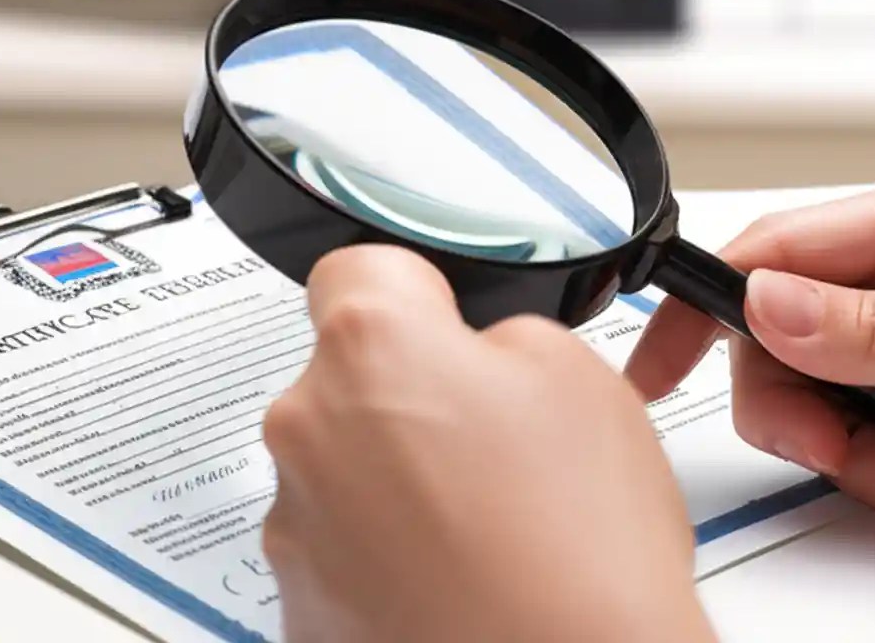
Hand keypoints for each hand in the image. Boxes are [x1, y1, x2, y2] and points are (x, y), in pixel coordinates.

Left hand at [261, 246, 716, 642]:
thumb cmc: (579, 549)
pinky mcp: (300, 606)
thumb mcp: (579, 378)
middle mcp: (307, 430)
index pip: (357, 268)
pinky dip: (388, 553)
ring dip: (399, 480)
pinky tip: (459, 575)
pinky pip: (342, 547)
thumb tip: (477, 351)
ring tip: (490, 525)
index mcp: (371, 346)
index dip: (416, 291)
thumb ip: (505, 335)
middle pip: (349, 378)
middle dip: (412, 396)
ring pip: (345, 466)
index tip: (443, 321)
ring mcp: (295, 526)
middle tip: (495, 444)